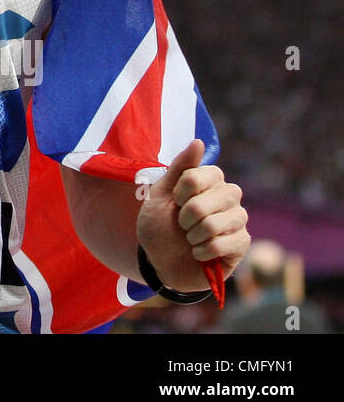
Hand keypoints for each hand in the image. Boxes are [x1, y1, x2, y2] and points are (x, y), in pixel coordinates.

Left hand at [136, 138, 249, 291]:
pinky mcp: (242, 244)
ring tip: (190, 239)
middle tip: (181, 224)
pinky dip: (203, 251)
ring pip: (217, 223)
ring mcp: (238, 220)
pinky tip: (199, 253)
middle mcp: (228, 196)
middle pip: (210, 199)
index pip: (200, 175)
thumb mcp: (160, 194)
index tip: (174, 201)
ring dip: (194, 235)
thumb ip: (179, 168)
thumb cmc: (160, 224)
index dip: (181, 192)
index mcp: (209, 180)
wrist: (159, 260)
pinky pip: (226, 243)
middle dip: (186, 216)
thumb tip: (199, 141)